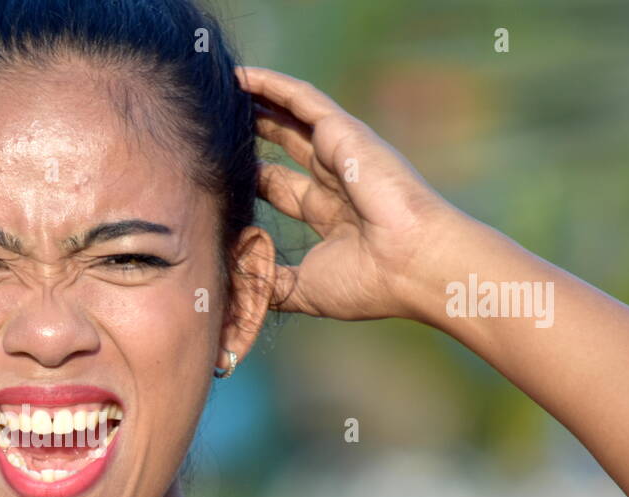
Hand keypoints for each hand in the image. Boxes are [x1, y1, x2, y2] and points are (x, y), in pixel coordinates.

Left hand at [236, 66, 472, 321]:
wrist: (412, 264)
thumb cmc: (366, 283)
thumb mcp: (302, 289)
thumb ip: (268, 283)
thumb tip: (233, 288)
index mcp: (330, 216)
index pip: (280, 189)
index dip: (251, 179)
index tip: (216, 172)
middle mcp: (336, 181)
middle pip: (285, 150)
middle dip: (256, 135)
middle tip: (218, 123)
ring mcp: (342, 154)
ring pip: (291, 118)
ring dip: (259, 103)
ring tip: (223, 89)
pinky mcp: (344, 132)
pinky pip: (302, 99)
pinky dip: (271, 85)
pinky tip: (241, 76)